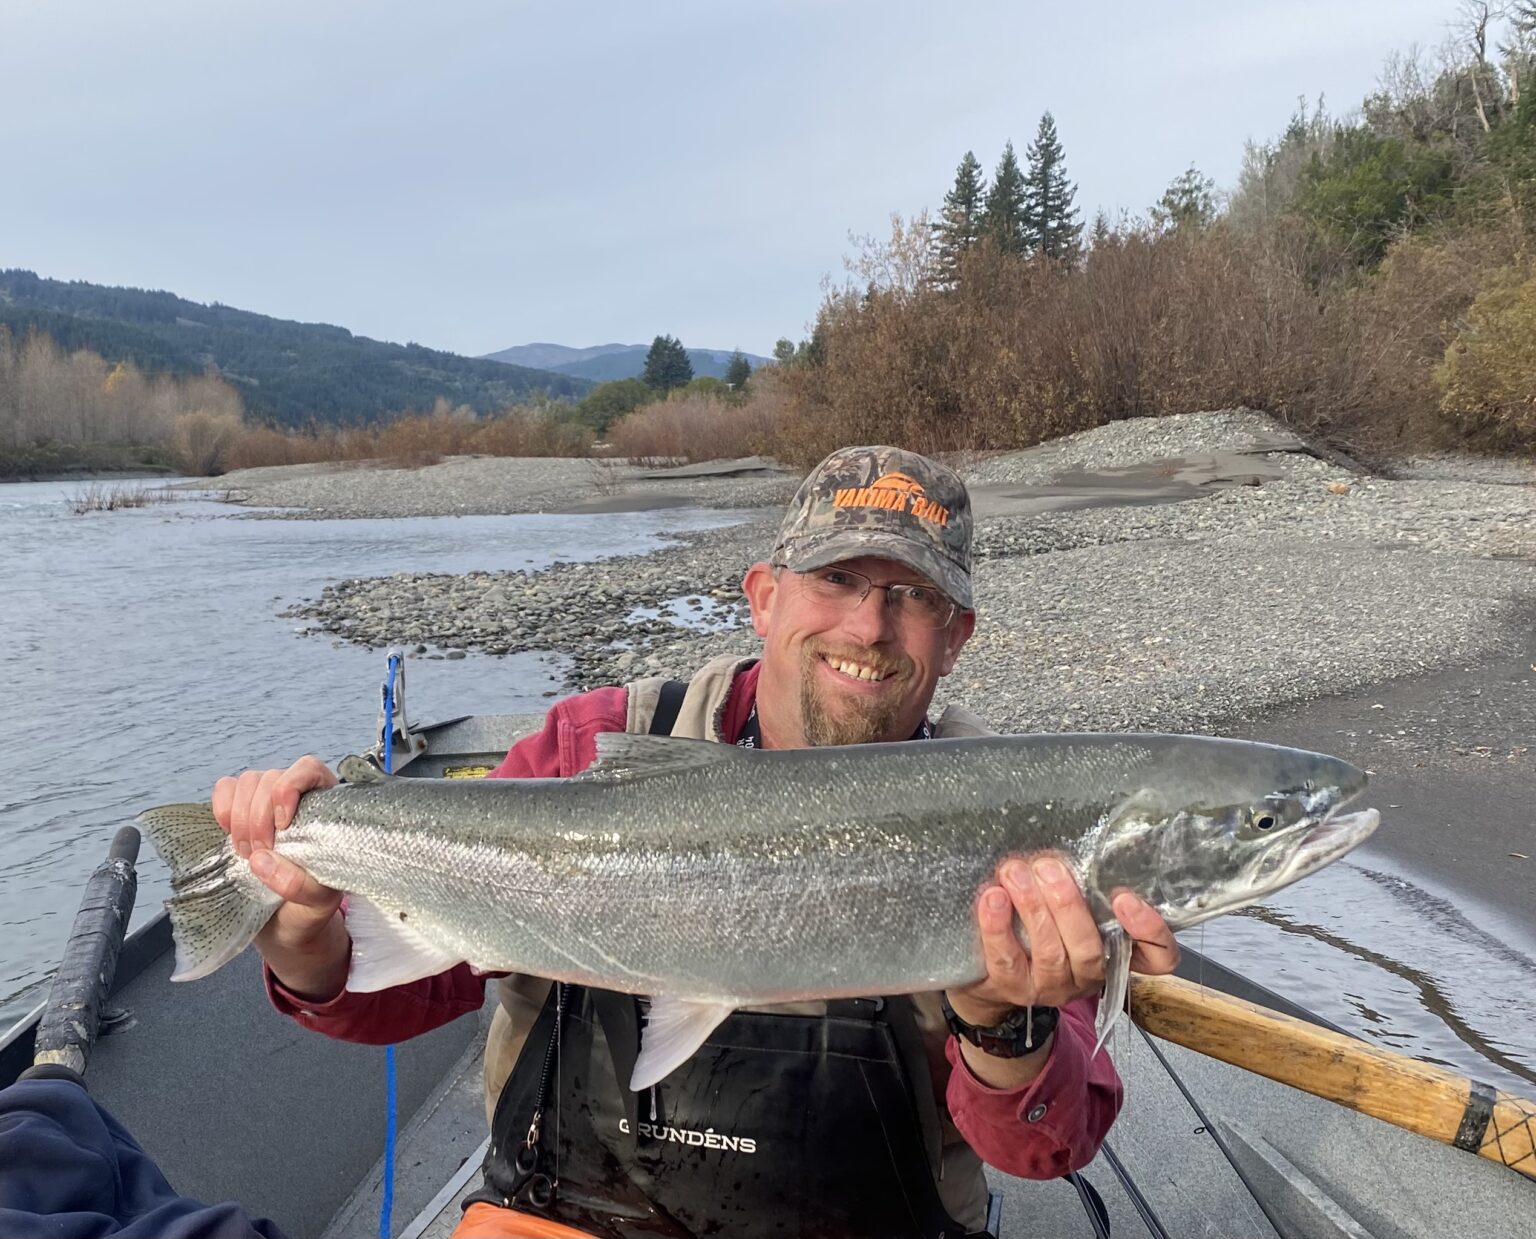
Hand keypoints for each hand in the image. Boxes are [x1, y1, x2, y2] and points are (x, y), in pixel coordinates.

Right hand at [211, 756, 342, 956]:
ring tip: (247, 854)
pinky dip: (222, 809)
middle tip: (258, 856)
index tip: (283, 825)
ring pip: (246, 782)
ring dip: (240, 819)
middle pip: (270, 778)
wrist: (286, 921)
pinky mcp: (240, 810)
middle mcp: (298, 794)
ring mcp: (266, 800)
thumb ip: (297, 883)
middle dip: (258, 819)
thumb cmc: (309, 906)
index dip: (289, 788)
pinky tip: (229, 835)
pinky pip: (224, 789)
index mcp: (327, 806)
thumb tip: (261, 860)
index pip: (308, 768)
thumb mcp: (315, 903)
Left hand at [947, 854, 1178, 1026]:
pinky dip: (998, 926)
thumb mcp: (1065, 904)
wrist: (988, 971)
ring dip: (1032, 907)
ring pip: (1050, 952)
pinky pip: (1008, 960)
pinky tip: (992, 897)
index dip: (1150, 931)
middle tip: (1047, 867)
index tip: (1125, 897)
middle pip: (1090, 948)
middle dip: (1067, 904)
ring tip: (1015, 873)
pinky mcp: (1015, 989)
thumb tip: (1070, 842)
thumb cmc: (1035, 923)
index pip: (1157, 957)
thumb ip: (1078, 883)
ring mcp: (1052, 986)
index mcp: (1114, 951)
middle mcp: (1088, 975)